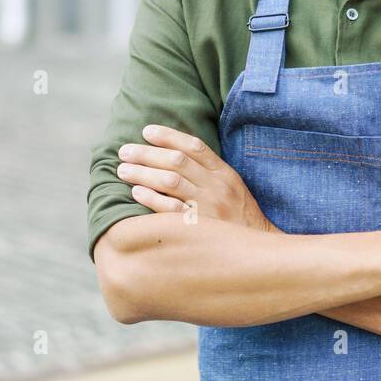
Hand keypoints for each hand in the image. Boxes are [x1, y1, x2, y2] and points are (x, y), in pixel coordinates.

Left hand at [116, 124, 279, 233]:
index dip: (168, 136)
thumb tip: (175, 153)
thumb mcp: (232, 187)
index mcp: (224, 173)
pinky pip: (170, 210)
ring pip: (170, 181)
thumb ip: (209, 170)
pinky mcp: (199, 228)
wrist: (258, 249)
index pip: (193, 146)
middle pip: (176, 161)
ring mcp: (208, 207)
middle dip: (147, 153)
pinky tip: (135, 193)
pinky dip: (151, 199)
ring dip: (143, 173)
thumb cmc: (239, 216)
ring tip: (123, 170)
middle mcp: (216, 186)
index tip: (146, 131)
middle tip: (124, 151)